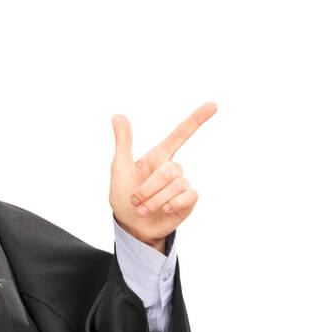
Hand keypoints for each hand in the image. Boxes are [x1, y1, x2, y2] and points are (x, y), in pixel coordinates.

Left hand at [110, 102, 216, 245]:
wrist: (131, 225)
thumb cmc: (124, 195)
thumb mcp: (120, 168)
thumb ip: (123, 142)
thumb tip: (117, 115)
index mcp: (158, 156)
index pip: (181, 134)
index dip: (196, 119)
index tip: (213, 105)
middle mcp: (172, 169)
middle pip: (170, 170)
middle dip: (150, 187)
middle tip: (135, 200)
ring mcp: (181, 185)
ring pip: (177, 185)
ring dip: (155, 200)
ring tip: (143, 209)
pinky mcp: (188, 201)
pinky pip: (189, 196)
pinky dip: (174, 203)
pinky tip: (165, 209)